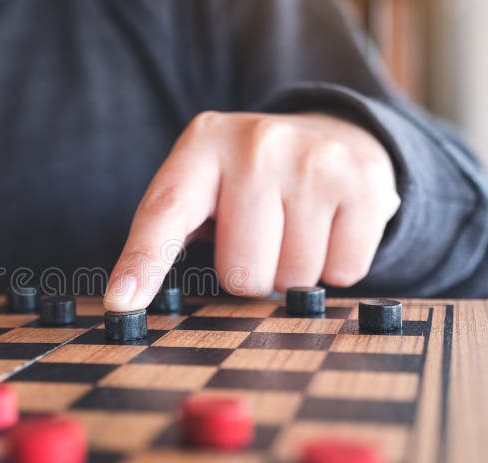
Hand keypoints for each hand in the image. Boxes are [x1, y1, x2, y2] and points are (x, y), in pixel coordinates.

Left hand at [103, 111, 399, 310]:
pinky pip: (343, 272)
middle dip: (250, 274)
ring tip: (296, 228)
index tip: (122, 302)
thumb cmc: (249, 179)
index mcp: (201, 147)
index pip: (164, 214)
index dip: (143, 264)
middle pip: (242, 273)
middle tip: (260, 238)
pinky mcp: (364, 181)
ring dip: (293, 270)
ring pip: (295, 278)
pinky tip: (329, 229)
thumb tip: (124, 301)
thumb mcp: (201, 187)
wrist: (331, 134)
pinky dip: (336, 266)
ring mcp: (314, 160)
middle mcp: (256, 145)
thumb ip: (163, 236)